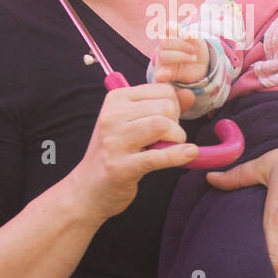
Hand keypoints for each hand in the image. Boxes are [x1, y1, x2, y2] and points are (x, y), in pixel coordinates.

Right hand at [69, 82, 197, 219]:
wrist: (88, 188)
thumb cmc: (115, 153)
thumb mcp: (134, 122)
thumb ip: (162, 106)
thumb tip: (189, 95)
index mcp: (116, 99)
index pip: (162, 90)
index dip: (174, 106)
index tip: (168, 121)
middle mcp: (112, 116)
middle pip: (165, 108)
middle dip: (177, 124)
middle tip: (168, 139)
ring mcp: (114, 141)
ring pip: (162, 126)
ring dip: (176, 139)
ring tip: (168, 149)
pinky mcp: (121, 167)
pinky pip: (157, 156)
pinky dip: (178, 155)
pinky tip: (189, 154)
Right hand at [151, 33, 209, 86]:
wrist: (201, 67)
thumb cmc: (197, 52)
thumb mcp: (199, 43)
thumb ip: (192, 38)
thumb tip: (188, 34)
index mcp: (171, 37)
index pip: (166, 29)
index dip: (170, 27)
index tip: (178, 28)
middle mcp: (164, 48)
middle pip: (164, 43)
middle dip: (181, 45)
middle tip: (194, 49)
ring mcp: (163, 61)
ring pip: (163, 55)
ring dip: (181, 56)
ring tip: (194, 59)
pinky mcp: (164, 74)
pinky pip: (158, 75)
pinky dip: (161, 74)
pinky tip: (168, 73)